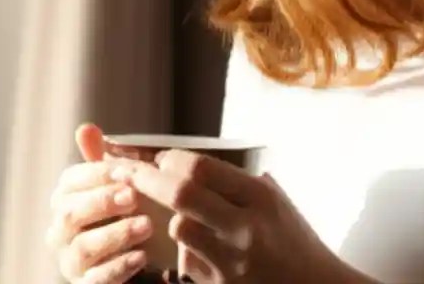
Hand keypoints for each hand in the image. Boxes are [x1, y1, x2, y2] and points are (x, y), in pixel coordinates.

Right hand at [46, 123, 154, 282]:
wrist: (133, 261)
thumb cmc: (123, 216)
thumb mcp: (119, 186)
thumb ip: (103, 161)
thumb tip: (86, 128)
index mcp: (65, 199)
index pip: (70, 181)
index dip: (96, 174)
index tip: (126, 171)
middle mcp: (60, 230)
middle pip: (70, 214)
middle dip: (102, 203)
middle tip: (135, 197)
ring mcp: (70, 261)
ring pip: (83, 247)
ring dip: (116, 234)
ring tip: (147, 226)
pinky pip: (96, 280)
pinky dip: (118, 267)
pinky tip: (142, 256)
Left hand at [114, 150, 369, 283]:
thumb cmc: (295, 242)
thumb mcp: (277, 202)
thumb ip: (239, 183)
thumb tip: (185, 162)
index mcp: (261, 198)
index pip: (200, 167)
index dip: (170, 161)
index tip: (159, 160)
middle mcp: (246, 228)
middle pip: (180, 193)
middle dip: (147, 180)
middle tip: (128, 174)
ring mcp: (232, 262)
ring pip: (178, 230)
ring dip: (171, 222)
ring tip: (177, 218)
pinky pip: (186, 263)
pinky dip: (185, 254)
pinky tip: (196, 252)